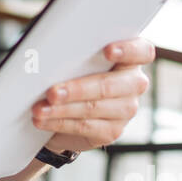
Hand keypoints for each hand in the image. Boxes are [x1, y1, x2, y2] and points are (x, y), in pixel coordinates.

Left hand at [30, 38, 155, 153]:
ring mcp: (126, 109)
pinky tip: (44, 120)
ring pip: (93, 108)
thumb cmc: (75, 73)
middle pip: (109, 85)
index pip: (142, 51)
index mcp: (131, 58)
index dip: (128, 50)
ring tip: (39, 109)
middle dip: (77, 89)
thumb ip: (75, 52)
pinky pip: (85, 126)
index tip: (108, 51)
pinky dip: (60, 122)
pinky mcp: (113, 130)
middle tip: (52, 92)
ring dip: (62, 109)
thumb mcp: (77, 59)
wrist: (71, 109)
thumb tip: (48, 52)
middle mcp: (134, 83)